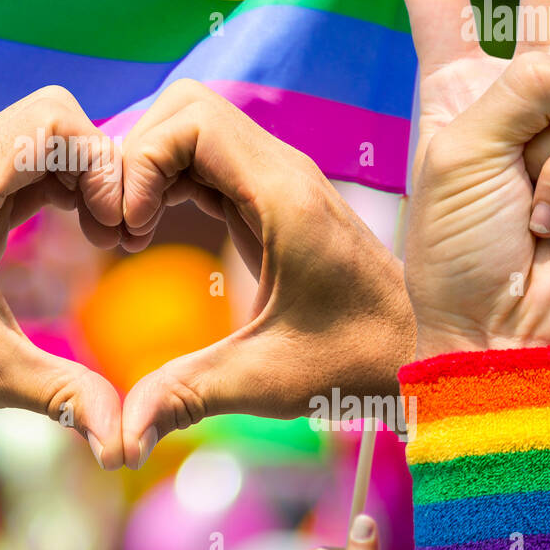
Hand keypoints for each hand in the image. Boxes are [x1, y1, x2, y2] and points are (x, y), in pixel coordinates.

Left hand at [0, 86, 130, 468]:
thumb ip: (66, 396)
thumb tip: (126, 442)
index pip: (53, 119)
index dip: (101, 162)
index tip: (112, 227)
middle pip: (49, 116)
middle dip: (97, 162)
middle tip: (114, 227)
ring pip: (36, 138)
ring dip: (79, 173)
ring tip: (102, 233)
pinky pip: (19, 167)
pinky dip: (57, 185)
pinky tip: (77, 232)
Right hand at [116, 79, 414, 467]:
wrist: (430, 354)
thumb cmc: (363, 364)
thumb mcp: (268, 381)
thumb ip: (187, 396)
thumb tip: (119, 441)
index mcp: (284, 195)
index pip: (191, 121)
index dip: (142, 162)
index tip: (131, 231)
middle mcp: (281, 171)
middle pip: (184, 108)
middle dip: (134, 156)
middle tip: (119, 228)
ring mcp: (276, 180)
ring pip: (191, 127)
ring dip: (146, 167)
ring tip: (128, 233)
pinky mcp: (270, 198)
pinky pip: (203, 159)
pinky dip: (164, 182)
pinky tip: (150, 235)